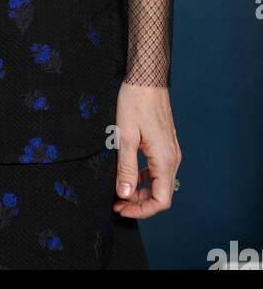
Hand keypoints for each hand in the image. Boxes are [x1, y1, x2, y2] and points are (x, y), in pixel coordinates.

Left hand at [112, 82, 180, 217]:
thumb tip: (124, 194)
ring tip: (120, 189)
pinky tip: (129, 173)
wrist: (147, 78)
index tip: (121, 208)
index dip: (141, 210)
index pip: (161, 200)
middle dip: (139, 202)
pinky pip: (158, 170)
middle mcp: (172, 158)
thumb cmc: (136, 102)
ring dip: (141, 190)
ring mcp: (170, 151)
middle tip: (117, 202)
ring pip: (159, 183)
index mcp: (164, 159)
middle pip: (161, 194)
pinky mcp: (165, 144)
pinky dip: (144, 177)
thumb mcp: (125, 136)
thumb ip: (125, 168)